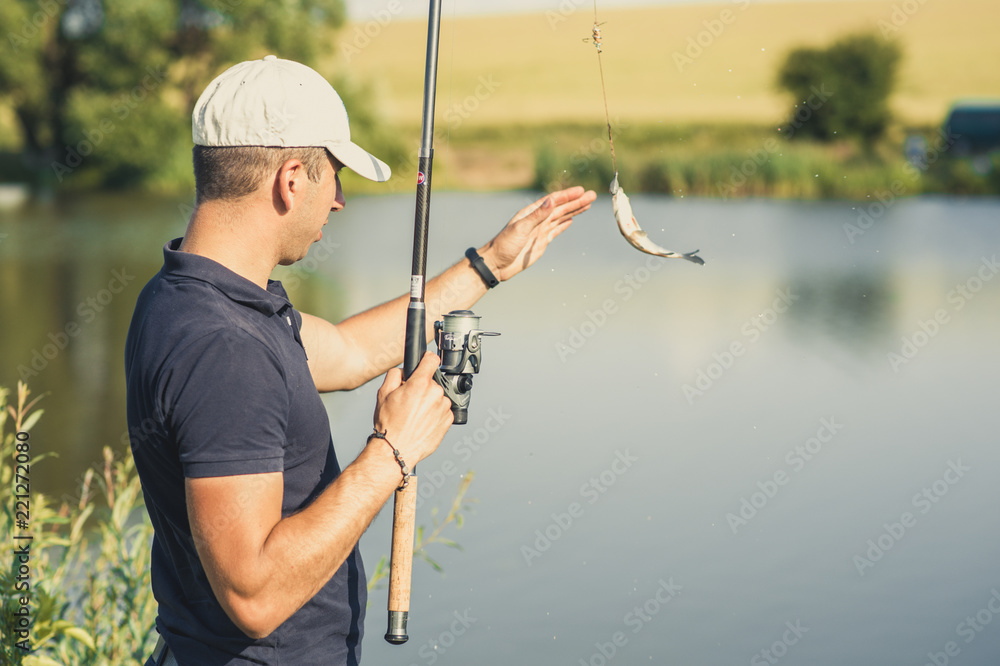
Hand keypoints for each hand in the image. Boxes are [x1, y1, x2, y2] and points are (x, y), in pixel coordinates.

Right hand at [372, 352, 452, 465]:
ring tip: (416, 415)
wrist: (396, 449)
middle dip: (423, 387)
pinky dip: (435, 413)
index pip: (432, 360)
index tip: (426, 362)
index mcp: (419, 384)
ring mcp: (444, 407)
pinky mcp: (449, 420)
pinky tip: (423, 422)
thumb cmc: (389, 425)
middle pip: (432, 382)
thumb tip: (404, 370)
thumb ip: (395, 374)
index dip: (427, 359)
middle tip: (411, 401)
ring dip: (430, 401)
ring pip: (438, 396)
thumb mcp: (383, 393)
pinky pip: (443, 410)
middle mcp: (435, 394)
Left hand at [479, 186, 596, 281]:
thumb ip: (537, 216)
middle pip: (560, 208)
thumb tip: (551, 201)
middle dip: (576, 202)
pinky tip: (571, 219)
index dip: (567, 195)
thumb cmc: (504, 245)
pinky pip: (556, 230)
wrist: (497, 264)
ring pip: (561, 217)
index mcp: (531, 213)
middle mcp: (537, 220)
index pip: (553, 201)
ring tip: (588, 204)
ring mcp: (540, 231)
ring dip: (574, 210)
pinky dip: (564, 224)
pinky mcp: (541, 242)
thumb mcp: (520, 229)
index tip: (581, 190)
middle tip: (592, 195)